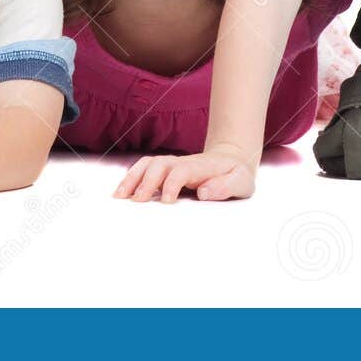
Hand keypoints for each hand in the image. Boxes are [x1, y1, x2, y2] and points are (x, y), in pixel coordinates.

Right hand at [114, 145, 255, 202]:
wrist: (232, 159)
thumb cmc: (236, 174)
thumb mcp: (241, 181)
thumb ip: (225, 186)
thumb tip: (203, 192)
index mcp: (201, 166)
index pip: (181, 171)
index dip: (172, 184)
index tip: (165, 202)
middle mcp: (183, 162)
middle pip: (159, 164)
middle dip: (146, 181)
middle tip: (136, 202)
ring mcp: (173, 164)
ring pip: (148, 164)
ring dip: (132, 178)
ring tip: (118, 196)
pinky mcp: (166, 170)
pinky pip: (144, 169)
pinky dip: (131, 177)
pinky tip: (121, 192)